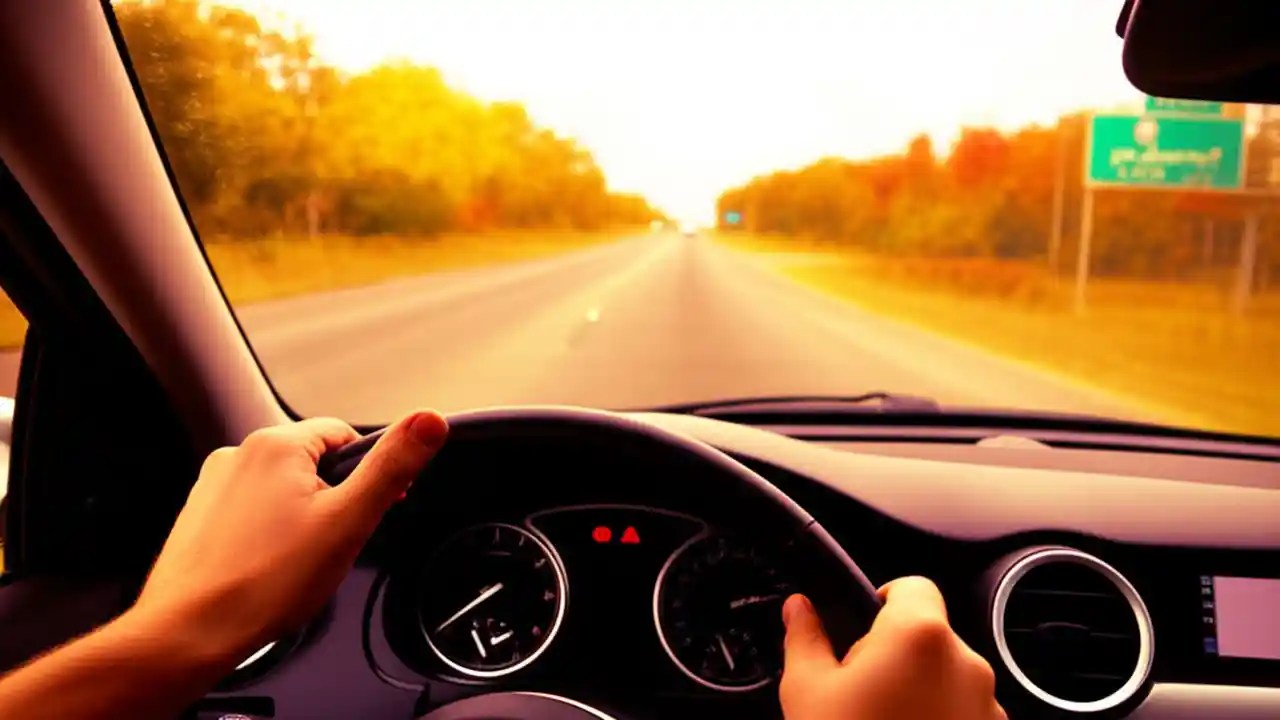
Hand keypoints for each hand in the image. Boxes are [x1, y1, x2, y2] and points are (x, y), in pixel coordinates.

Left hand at [130, 411, 447, 668]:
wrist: (191, 631)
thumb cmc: (265, 583)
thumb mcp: (349, 521)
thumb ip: (392, 467)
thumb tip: (428, 421)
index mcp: (277, 444)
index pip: (346, 436)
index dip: (369, 473)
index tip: (373, 507)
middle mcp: (240, 454)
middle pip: (314, 463)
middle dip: (333, 500)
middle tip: (333, 543)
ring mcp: (215, 485)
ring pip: (283, 490)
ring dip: (301, 518)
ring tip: (297, 561)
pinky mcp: (200, 515)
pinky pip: (253, 512)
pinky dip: (268, 534)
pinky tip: (270, 567)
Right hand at [780, 577, 1005, 719]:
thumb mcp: (806, 692)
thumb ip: (805, 637)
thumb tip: (799, 609)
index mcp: (919, 636)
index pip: (911, 584)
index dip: (882, 599)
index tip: (860, 626)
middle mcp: (966, 665)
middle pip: (929, 635)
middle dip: (896, 654)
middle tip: (858, 689)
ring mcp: (988, 709)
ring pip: (949, 679)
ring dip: (920, 691)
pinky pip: (964, 715)